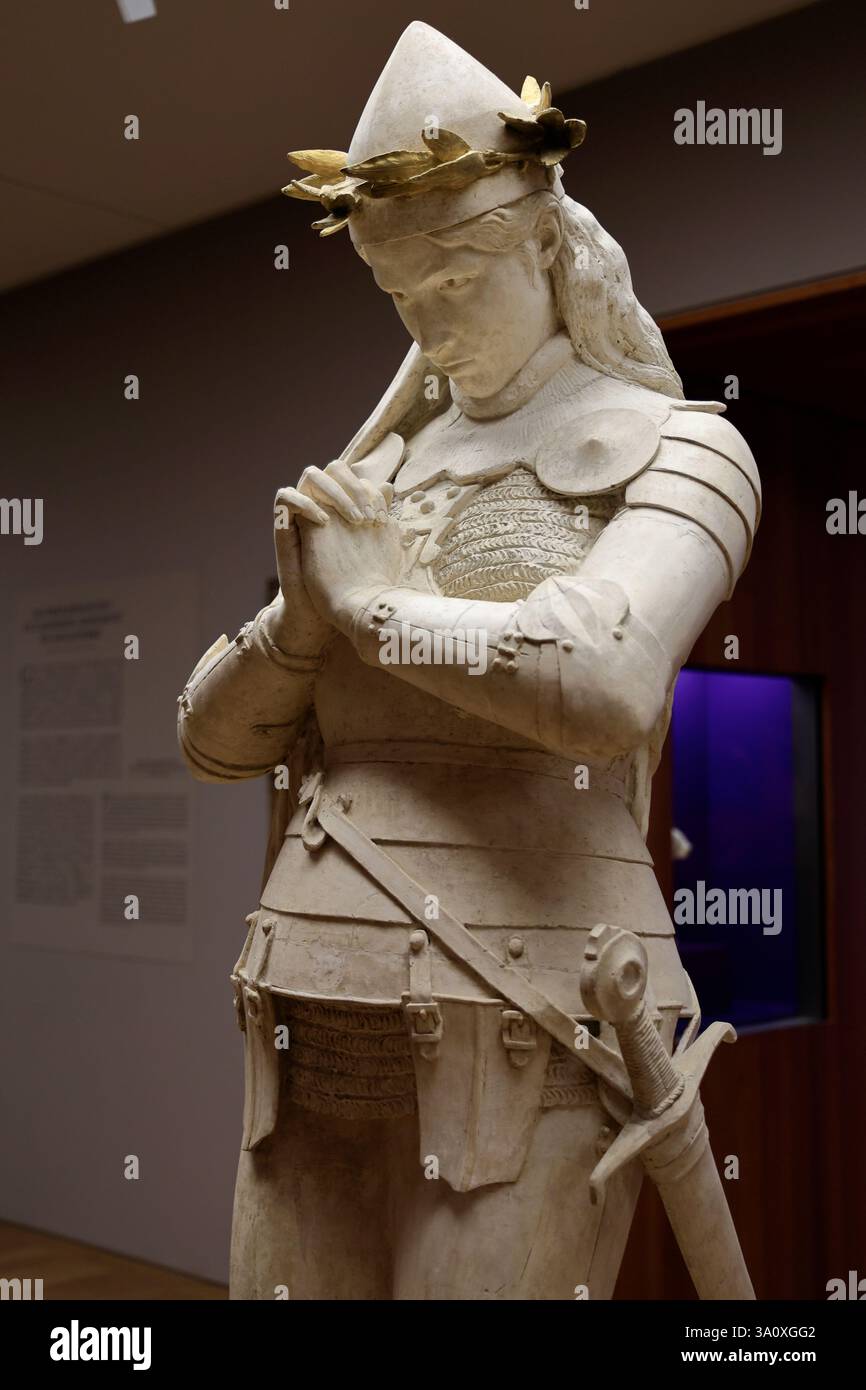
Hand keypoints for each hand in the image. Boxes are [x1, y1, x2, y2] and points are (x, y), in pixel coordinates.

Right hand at [268, 461, 388, 653]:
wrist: (338, 611)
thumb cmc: (358, 580)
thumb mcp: (374, 542)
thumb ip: (378, 513)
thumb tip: (388, 486)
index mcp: (343, 508)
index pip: (351, 476)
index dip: (366, 488)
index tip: (380, 517)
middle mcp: (322, 506)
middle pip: (332, 469)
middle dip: (351, 485)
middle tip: (365, 516)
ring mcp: (303, 515)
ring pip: (310, 476)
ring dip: (333, 491)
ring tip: (351, 520)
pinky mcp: (284, 528)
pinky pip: (284, 497)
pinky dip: (304, 502)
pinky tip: (324, 522)